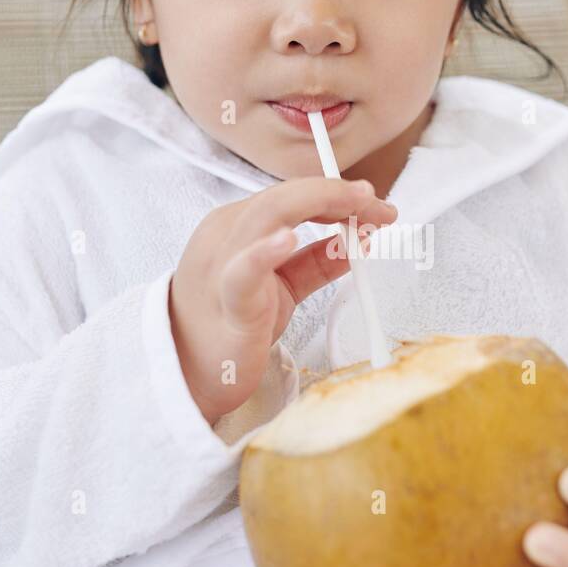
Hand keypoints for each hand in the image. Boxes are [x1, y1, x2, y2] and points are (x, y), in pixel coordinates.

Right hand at [170, 177, 397, 426]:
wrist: (188, 372)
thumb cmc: (228, 325)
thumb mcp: (280, 286)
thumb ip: (314, 263)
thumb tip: (356, 245)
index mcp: (237, 226)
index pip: (291, 194)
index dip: (337, 194)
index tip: (376, 206)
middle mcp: (226, 234)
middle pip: (285, 196)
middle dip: (338, 194)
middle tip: (379, 207)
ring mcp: (222, 263)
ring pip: (268, 214)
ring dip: (321, 204)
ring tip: (357, 208)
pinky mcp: (227, 301)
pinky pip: (244, 271)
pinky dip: (267, 252)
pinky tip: (287, 239)